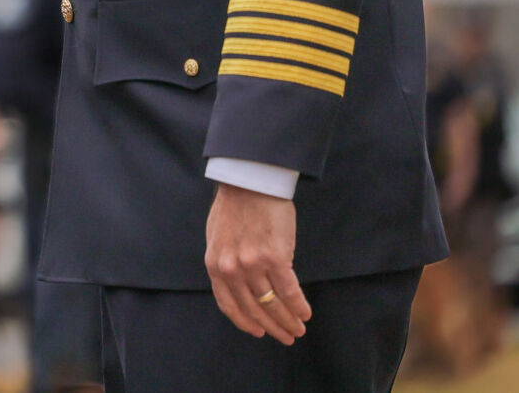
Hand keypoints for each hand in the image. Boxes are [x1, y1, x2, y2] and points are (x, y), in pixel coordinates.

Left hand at [204, 183, 311, 343]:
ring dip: (288, 320)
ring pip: (273, 303)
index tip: (258, 332)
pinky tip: (306, 313)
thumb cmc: (235, 207)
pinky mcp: (275, 258)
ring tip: (299, 329)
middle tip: (286, 337)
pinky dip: (299, 305)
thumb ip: (225, 262)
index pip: (228, 304)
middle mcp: (231, 269)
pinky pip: (290, 290)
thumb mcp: (218, 238)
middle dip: (272, 326)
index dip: (245, 321)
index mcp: (214, 265)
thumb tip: (238, 284)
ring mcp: (253, 265)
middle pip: (254, 308)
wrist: (250, 184)